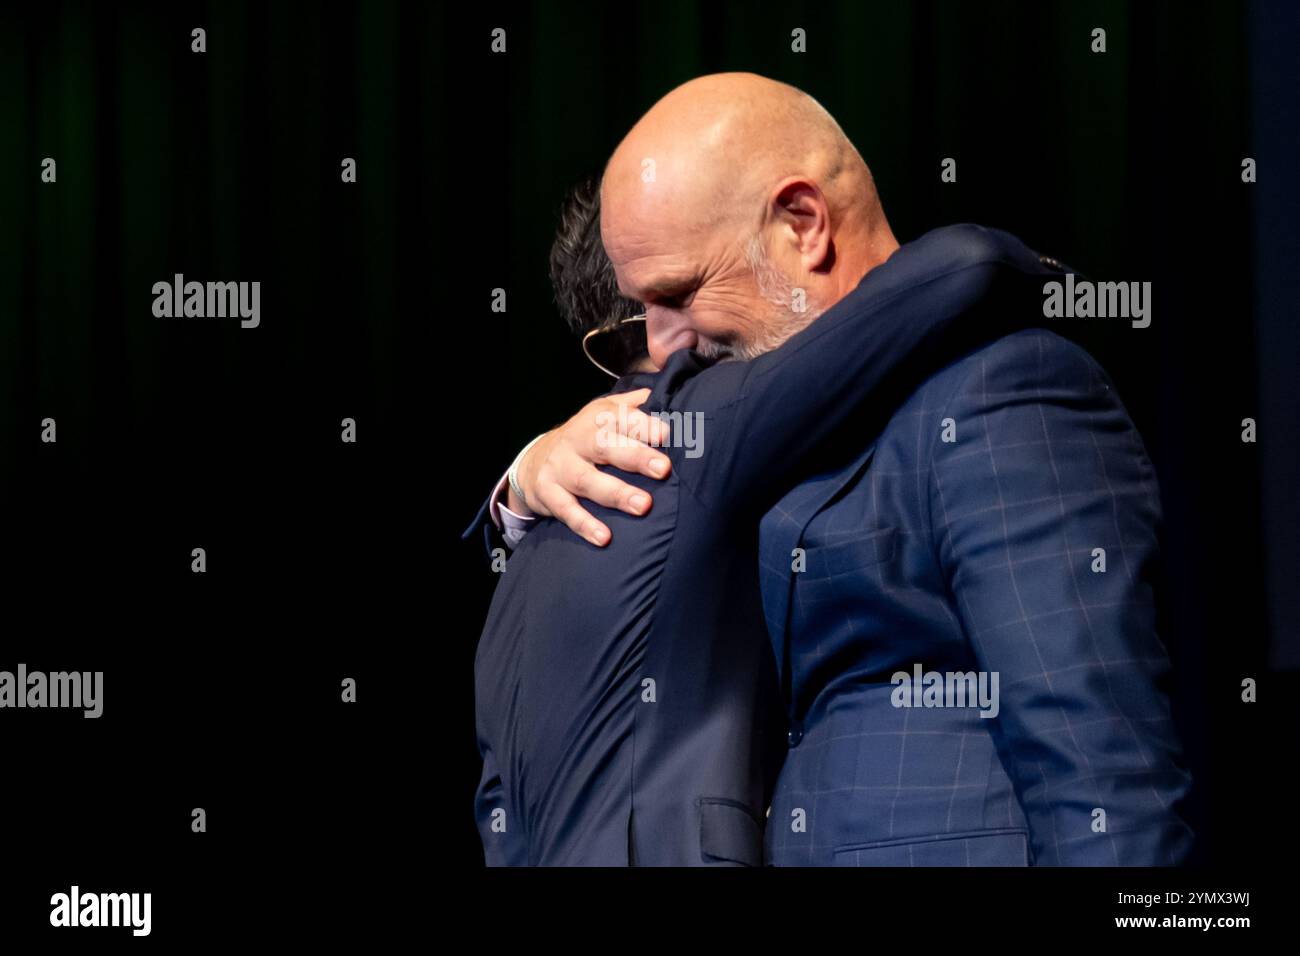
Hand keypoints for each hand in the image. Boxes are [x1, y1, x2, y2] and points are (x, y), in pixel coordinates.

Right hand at [510, 388, 671, 545]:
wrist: (534, 461)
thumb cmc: (587, 438)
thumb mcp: (606, 413)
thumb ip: (637, 405)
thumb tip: (673, 391)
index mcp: (599, 418)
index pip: (622, 418)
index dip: (645, 425)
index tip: (669, 434)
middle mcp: (579, 439)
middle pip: (606, 445)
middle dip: (635, 456)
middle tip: (664, 469)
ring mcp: (561, 466)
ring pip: (587, 479)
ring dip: (615, 493)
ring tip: (643, 506)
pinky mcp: (547, 492)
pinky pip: (566, 510)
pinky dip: (584, 524)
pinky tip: (604, 537)